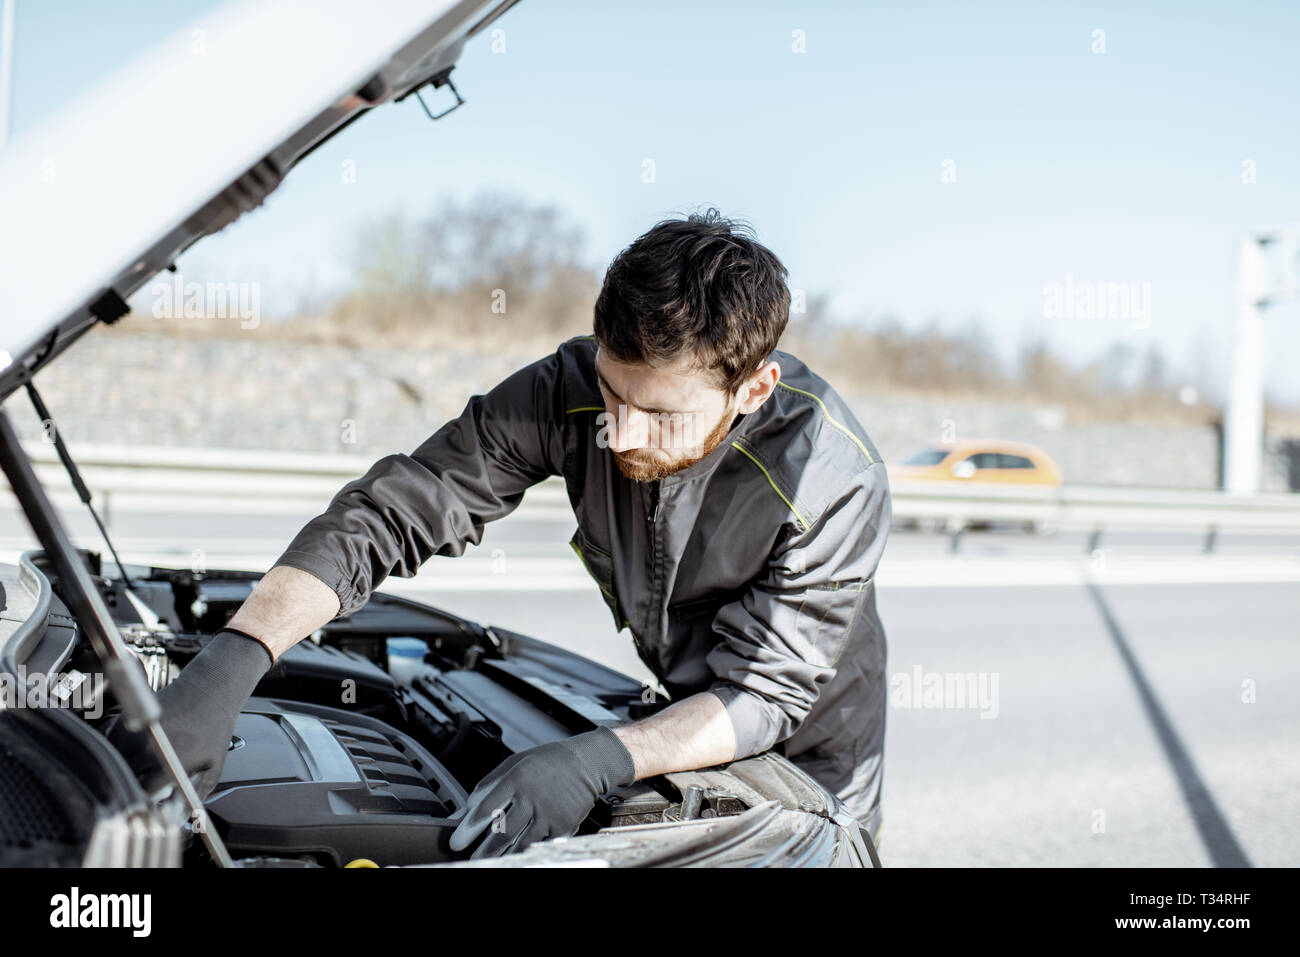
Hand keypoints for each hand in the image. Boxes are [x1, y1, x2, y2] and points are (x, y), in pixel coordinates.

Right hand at [107, 629, 271, 798]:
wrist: (207, 692)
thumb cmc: (213, 728)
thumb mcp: (214, 766)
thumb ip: (197, 793)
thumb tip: (181, 815)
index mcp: (169, 762)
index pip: (142, 793)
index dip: (141, 802)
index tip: (143, 804)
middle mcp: (147, 749)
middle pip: (123, 779)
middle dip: (128, 786)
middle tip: (137, 789)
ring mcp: (133, 734)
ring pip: (111, 762)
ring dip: (117, 769)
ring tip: (133, 771)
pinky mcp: (124, 721)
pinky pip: (106, 744)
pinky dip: (111, 752)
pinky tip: (127, 754)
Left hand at [449, 726, 636, 858]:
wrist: (588, 762)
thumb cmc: (548, 762)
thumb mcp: (515, 763)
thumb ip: (489, 783)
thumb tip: (467, 806)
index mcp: (517, 778)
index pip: (486, 808)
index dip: (468, 829)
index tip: (456, 842)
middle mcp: (532, 796)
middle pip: (502, 832)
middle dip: (484, 851)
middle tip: (471, 861)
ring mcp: (549, 813)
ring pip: (521, 843)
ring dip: (503, 856)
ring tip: (491, 862)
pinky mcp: (564, 825)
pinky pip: (541, 844)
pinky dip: (527, 852)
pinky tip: (517, 855)